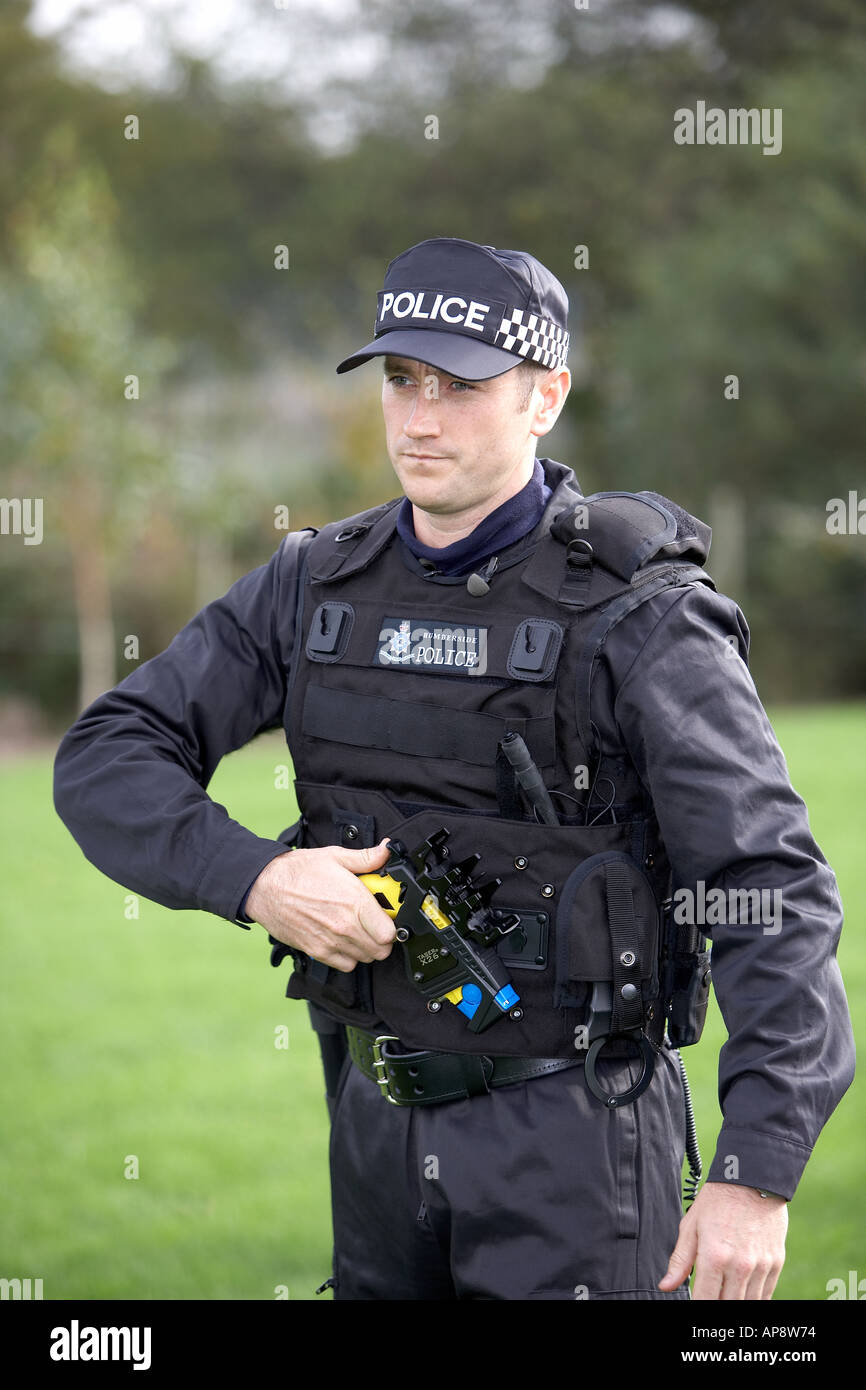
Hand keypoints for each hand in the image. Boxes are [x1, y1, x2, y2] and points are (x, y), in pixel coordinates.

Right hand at [245, 839, 396, 971]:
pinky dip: (349, 957)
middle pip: (381, 949)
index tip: (388, 916)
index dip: (393, 924)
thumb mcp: (335, 857)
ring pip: (365, 958)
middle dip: (383, 937)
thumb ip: (366, 858)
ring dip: (367, 947)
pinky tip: (344, 940)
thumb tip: (386, 850)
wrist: (265, 887)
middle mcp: (345, 926)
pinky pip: (346, 965)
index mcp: (355, 902)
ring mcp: (331, 941)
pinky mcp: (317, 951)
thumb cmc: (297, 871)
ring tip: (358, 929)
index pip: (390, 932)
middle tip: (375, 923)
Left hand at [658, 1181, 787, 1299]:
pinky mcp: (776, 1263)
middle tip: (710, 1295)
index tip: (696, 1302)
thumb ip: (680, 1260)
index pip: (705, 1302)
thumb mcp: (691, 1225)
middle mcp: (739, 1266)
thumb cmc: (718, 1200)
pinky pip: (766, 1294)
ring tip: (725, 1293)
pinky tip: (743, 1292)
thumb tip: (666, 1286)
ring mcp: (760, 1266)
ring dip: (735, 1302)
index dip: (698, 1306)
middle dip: (717, 1305)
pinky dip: (754, 1298)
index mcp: (714, 1257)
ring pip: (748, 1304)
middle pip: (728, 1306)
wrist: (753, 1178)